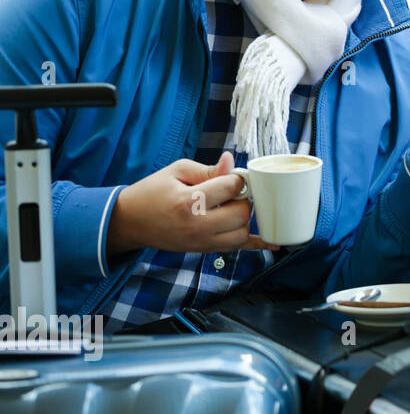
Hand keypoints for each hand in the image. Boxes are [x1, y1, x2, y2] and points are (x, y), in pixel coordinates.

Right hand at [107, 152, 279, 255]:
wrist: (130, 222)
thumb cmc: (152, 192)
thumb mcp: (176, 171)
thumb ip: (208, 170)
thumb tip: (232, 162)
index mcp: (188, 202)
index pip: (231, 187)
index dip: (235, 178)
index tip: (229, 176)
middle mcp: (197, 226)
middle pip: (241, 213)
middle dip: (242, 199)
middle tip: (230, 193)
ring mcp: (201, 242)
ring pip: (242, 233)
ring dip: (244, 218)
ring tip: (231, 208)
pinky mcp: (204, 250)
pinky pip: (237, 249)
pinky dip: (257, 245)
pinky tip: (274, 243)